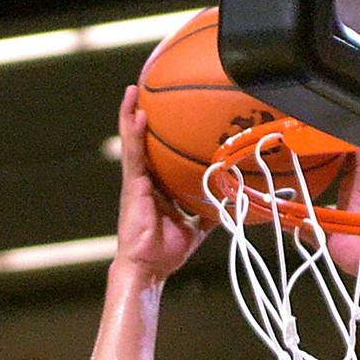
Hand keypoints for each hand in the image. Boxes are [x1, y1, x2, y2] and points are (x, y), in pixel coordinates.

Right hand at [115, 86, 209, 283]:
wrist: (148, 268)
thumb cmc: (165, 252)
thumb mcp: (194, 229)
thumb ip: (207, 212)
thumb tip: (229, 202)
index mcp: (156, 189)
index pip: (155, 156)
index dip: (155, 135)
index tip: (161, 113)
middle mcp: (143, 181)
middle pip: (141, 143)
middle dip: (139, 117)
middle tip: (143, 90)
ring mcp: (135, 182)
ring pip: (132, 143)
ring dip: (130, 116)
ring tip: (133, 90)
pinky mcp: (132, 186)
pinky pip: (134, 155)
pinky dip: (134, 134)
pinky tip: (137, 115)